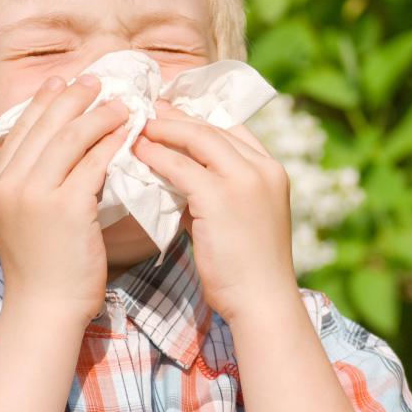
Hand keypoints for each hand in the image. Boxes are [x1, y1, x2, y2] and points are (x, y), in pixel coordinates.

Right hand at [0, 74, 130, 325]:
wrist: (45, 308)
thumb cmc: (43, 266)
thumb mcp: (25, 217)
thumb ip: (33, 183)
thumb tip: (54, 149)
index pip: (21, 127)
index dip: (45, 100)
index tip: (63, 80)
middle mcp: (10, 183)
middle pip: (45, 124)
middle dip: (73, 96)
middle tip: (98, 79)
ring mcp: (35, 194)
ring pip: (70, 137)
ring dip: (99, 114)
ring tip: (122, 102)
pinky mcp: (65, 206)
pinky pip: (94, 162)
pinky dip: (114, 143)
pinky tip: (129, 132)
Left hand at [132, 101, 297, 323]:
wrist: (262, 301)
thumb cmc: (249, 269)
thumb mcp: (241, 218)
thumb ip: (218, 191)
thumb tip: (180, 175)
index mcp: (273, 170)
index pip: (235, 129)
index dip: (202, 118)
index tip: (176, 113)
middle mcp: (263, 168)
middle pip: (214, 128)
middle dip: (179, 117)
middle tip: (151, 111)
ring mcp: (245, 179)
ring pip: (197, 139)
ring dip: (164, 131)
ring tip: (138, 128)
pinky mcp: (220, 196)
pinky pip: (180, 166)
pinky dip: (156, 156)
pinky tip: (138, 154)